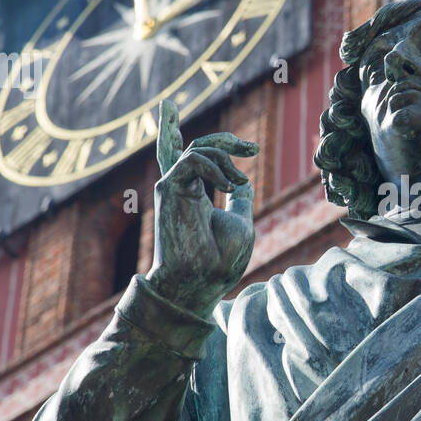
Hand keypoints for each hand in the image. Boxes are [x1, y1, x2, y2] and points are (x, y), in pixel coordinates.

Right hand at [144, 99, 257, 314]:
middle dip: (225, 140)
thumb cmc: (220, 260)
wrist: (202, 281)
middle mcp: (181, 188)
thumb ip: (238, 200)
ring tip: (238, 184)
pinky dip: (214, 168)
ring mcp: (173, 187)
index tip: (251, 148)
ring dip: (225, 160)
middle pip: (196, 146)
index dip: (220, 143)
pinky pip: (191, 160)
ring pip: (197, 149)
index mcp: (196, 195)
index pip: (192, 158)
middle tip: (252, 148)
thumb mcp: (240, 223)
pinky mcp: (168, 189)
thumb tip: (245, 183)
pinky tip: (228, 187)